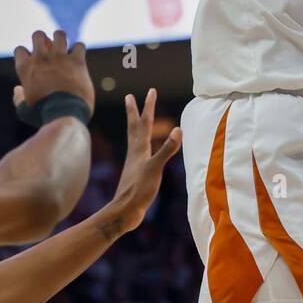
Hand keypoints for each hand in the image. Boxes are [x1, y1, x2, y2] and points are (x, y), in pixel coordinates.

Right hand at [13, 30, 95, 116]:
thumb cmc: (42, 114)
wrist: (64, 114)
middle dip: (42, 40)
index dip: (26, 55)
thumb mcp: (24, 110)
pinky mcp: (77, 61)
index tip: (33, 64)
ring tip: (64, 50)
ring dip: (61, 40)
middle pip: (38, 35)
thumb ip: (19, 98)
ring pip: (59, 34)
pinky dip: (79, 51)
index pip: (20, 49)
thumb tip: (18, 89)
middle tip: (49, 52)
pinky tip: (78, 59)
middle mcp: (41, 58)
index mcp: (25, 67)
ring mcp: (59, 57)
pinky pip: (79, 45)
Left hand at [108, 90, 181, 231]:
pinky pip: (140, 154)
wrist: (125, 212)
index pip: (144, 122)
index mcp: (139, 149)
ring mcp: (134, 163)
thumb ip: (167, 149)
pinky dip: (143, 146)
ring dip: (136, 127)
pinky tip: (144, 152)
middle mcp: (135, 153)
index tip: (151, 91)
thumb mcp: (155, 168)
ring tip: (137, 121)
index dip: (148, 106)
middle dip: (134, 111)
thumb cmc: (139, 190)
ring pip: (134, 139)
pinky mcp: (136, 174)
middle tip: (129, 97)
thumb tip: (178, 129)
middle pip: (134, 127)